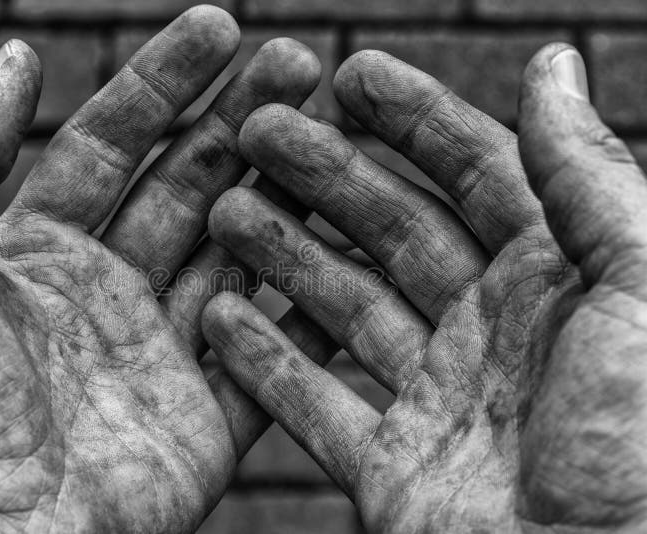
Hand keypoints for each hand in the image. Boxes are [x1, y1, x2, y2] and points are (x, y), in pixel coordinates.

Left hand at [0, 7, 322, 532]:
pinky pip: (270, 353)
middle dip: (243, 123)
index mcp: (37, 253)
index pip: (112, 144)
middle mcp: (106, 295)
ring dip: (284, 201)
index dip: (163, 82)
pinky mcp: (204, 421)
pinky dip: (308, 310)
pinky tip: (346, 253)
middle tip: (303, 62)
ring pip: (239, 259)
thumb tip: (16, 57)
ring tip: (333, 141)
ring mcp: (161, 356)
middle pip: (189, 188)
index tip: (220, 26)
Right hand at [203, 44, 646, 531]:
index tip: (347, 74)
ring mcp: (436, 397)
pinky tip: (218, 318)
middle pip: (393, 228)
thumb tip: (552, 64)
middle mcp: (492, 330)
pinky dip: (265, 363)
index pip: (476, 170)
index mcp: (557, 280)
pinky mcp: (392, 466)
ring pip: (344, 306)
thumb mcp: (642, 287)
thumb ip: (590, 177)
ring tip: (224, 209)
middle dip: (326, 173)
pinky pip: (314, 403)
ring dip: (284, 255)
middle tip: (258, 130)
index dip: (414, 118)